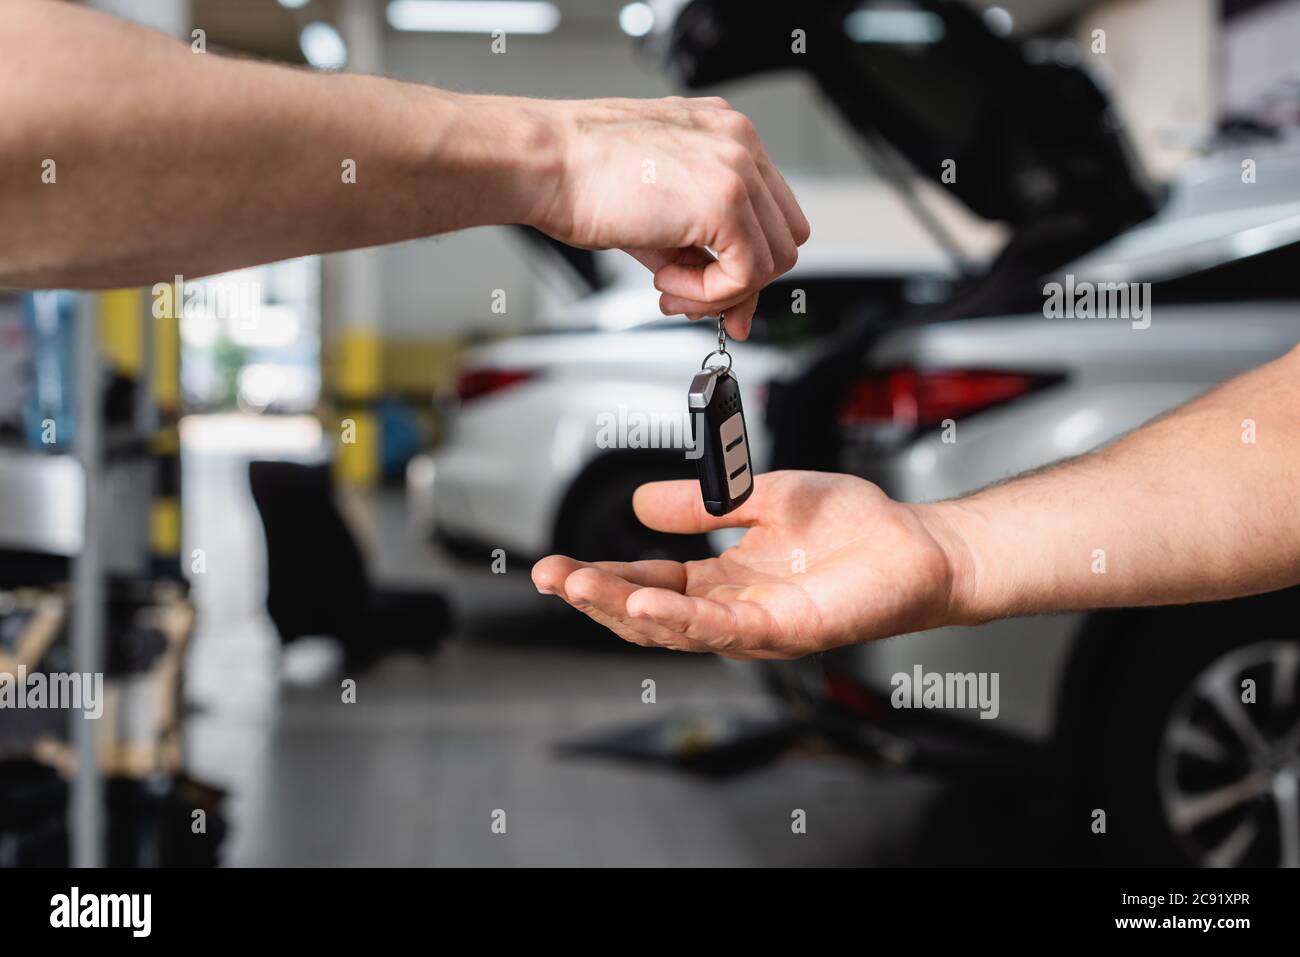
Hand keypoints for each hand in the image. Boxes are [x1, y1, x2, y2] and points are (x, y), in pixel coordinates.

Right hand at [521, 96, 809, 339]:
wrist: (544, 162)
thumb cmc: (579, 176)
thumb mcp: (657, 210)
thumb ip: (701, 250)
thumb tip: (731, 303)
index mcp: (726, 134)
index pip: (770, 211)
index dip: (747, 259)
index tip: (715, 288)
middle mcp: (739, 142)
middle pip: (784, 237)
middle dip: (742, 280)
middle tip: (693, 297)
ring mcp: (737, 168)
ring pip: (773, 261)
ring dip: (719, 290)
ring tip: (668, 285)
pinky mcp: (726, 201)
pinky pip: (746, 274)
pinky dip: (709, 293)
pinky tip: (665, 280)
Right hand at [531, 472, 972, 658]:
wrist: (918, 542)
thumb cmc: (853, 525)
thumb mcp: (758, 498)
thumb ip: (701, 505)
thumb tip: (638, 504)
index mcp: (723, 580)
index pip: (649, 582)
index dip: (602, 575)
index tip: (557, 563)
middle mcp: (732, 610)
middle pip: (648, 612)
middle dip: (595, 597)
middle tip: (549, 577)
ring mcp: (756, 628)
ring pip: (674, 628)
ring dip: (622, 608)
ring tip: (577, 587)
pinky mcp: (786, 632)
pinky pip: (722, 629)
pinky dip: (678, 618)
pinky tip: (642, 602)